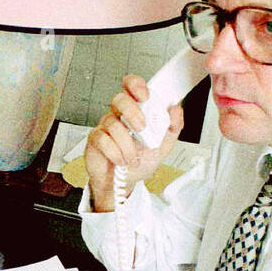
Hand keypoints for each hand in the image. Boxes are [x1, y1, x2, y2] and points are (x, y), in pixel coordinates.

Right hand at [84, 74, 183, 211]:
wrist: (123, 185)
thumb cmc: (139, 163)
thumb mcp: (162, 147)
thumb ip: (172, 128)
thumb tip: (176, 110)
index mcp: (136, 111)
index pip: (132, 87)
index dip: (136, 85)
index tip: (145, 95)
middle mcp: (119, 116)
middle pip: (119, 99)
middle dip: (133, 112)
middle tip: (142, 128)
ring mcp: (105, 127)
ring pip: (113, 124)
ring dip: (127, 144)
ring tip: (133, 158)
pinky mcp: (95, 140)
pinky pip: (103, 140)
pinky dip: (115, 152)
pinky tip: (121, 160)